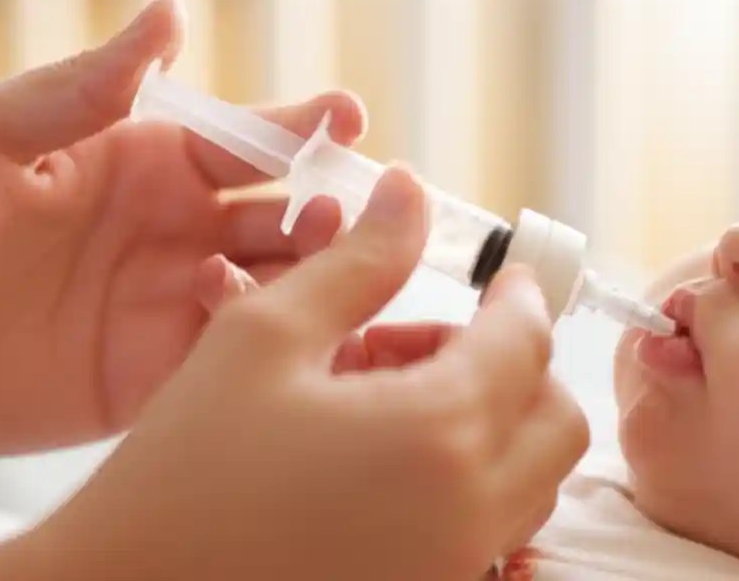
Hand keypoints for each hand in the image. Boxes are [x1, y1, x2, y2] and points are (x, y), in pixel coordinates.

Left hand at [0, 0, 361, 455]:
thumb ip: (88, 83)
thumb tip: (174, 4)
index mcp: (142, 164)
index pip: (244, 140)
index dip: (300, 124)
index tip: (346, 113)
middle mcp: (169, 232)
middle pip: (278, 214)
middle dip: (322, 204)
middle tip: (335, 203)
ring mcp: (164, 306)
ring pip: (271, 284)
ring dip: (305, 267)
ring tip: (313, 249)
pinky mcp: (152, 378)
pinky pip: (227, 355)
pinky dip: (255, 334)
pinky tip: (242, 312)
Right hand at [0, 169, 588, 580]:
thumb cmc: (183, 469)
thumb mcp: (264, 337)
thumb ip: (356, 260)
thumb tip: (410, 196)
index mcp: (438, 435)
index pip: (526, 343)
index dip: (519, 294)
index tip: (502, 273)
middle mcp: (470, 513)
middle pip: (555, 419)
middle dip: (513, 363)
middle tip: (425, 341)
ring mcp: (454, 568)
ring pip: (531, 478)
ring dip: (490, 421)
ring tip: (389, 400)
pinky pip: (490, 529)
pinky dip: (467, 480)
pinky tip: (380, 461)